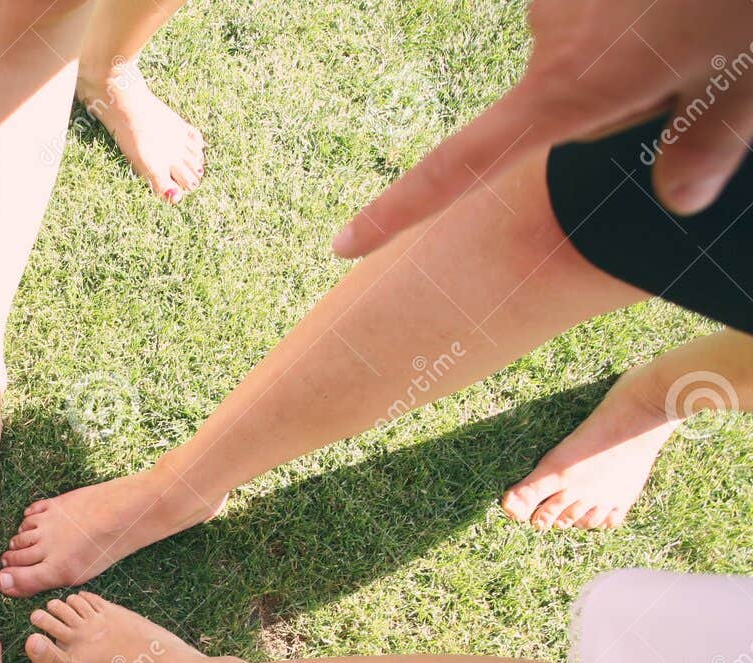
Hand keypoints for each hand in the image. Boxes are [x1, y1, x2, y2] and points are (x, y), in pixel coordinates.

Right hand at [334, 0, 752, 258]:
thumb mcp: (751, 70)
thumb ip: (711, 139)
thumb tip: (679, 199)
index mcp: (572, 88)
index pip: (460, 167)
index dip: (399, 211)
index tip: (346, 244)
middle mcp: (549, 40)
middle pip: (571, 101)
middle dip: (632, 90)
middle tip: (704, 55)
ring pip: (592, 46)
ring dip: (643, 37)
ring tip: (702, 11)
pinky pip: (596, 6)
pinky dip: (635, 6)